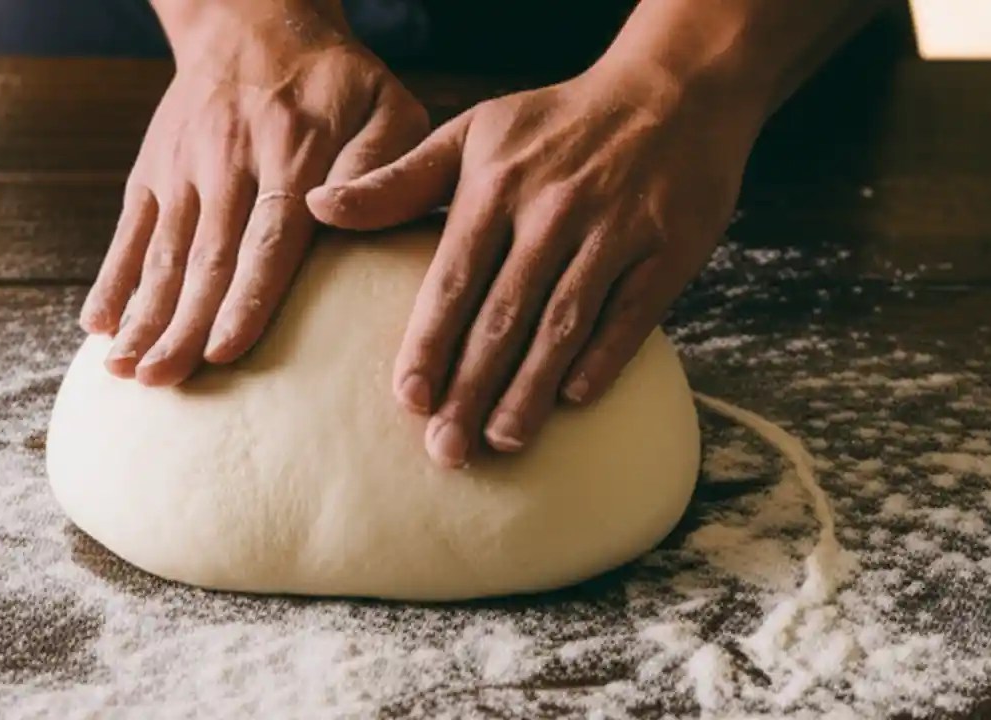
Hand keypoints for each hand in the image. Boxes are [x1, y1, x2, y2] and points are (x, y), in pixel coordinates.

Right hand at [81, 1, 427, 384]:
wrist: (253, 23)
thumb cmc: (339, 84)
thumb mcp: (386, 106)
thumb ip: (380, 164)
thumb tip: (335, 214)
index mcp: (293, 152)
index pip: (269, 235)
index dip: (247, 296)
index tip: (224, 348)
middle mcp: (229, 161)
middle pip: (206, 256)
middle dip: (182, 325)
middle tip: (164, 382)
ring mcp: (183, 167)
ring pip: (162, 252)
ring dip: (143, 314)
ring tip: (126, 370)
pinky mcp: (153, 170)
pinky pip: (130, 229)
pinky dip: (113, 277)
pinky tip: (98, 326)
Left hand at [307, 63, 762, 467]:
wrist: (672, 90)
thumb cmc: (557, 123)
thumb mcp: (473, 133)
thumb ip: (398, 180)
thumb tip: (318, 207)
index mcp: (496, 185)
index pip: (453, 278)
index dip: (429, 344)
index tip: (409, 400)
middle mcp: (552, 210)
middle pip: (503, 315)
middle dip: (471, 388)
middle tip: (447, 450)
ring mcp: (614, 230)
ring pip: (563, 323)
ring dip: (531, 388)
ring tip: (502, 440)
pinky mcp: (669, 249)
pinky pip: (629, 316)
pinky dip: (602, 359)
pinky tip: (575, 399)